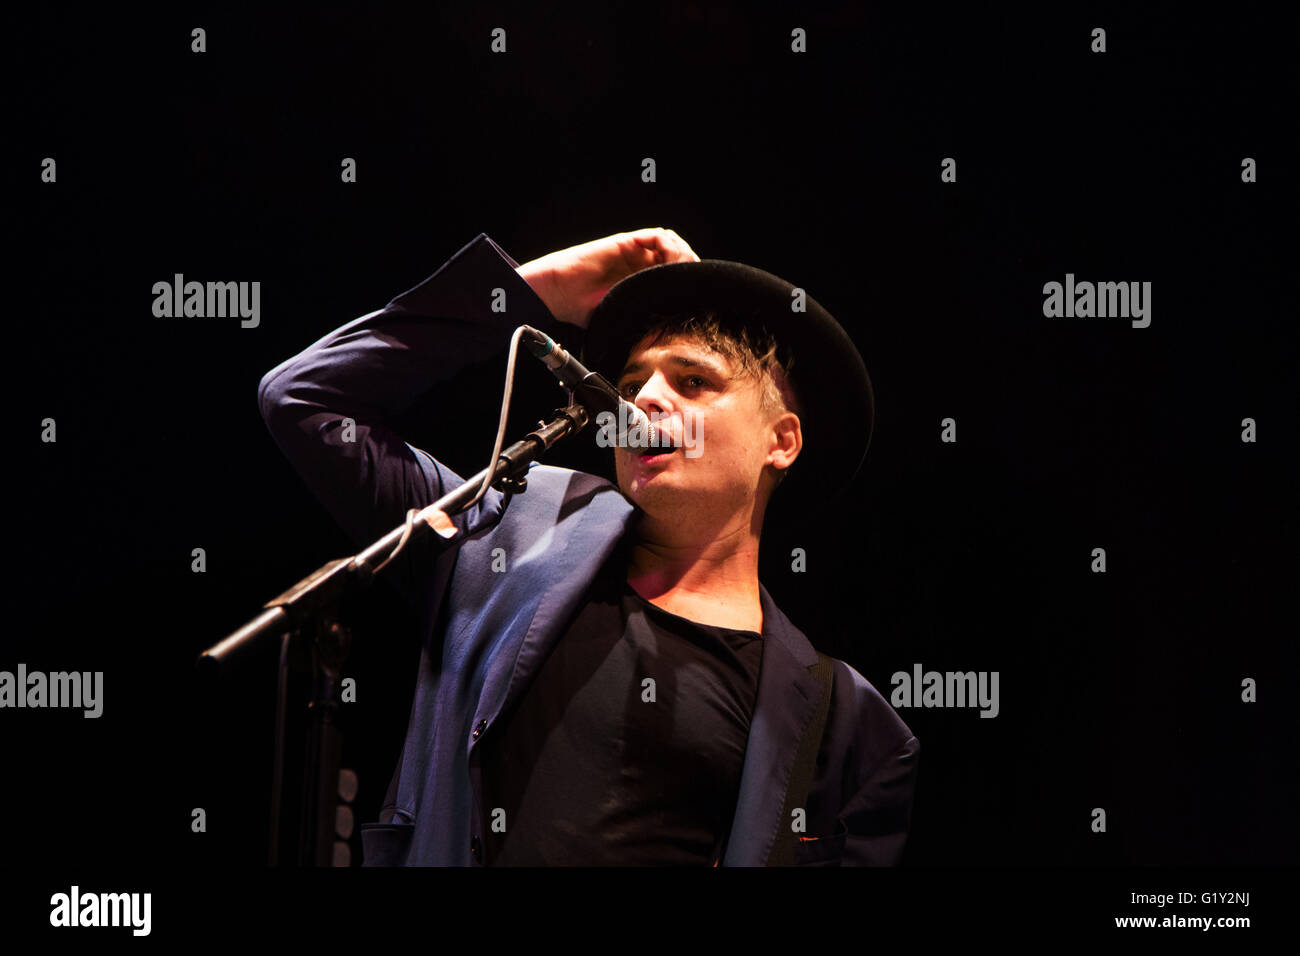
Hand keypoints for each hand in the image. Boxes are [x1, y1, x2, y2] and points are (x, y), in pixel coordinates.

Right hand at [516, 227, 699, 328]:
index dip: (688, 283)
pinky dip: (668, 246)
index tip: (696, 298)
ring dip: (681, 256)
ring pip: (672, 245)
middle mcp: (641, 265)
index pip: (675, 276)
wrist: (559, 294)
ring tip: (681, 273)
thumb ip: (642, 320)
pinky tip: (668, 262)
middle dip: (689, 269)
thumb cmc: (582, 310)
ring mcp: (635, 253)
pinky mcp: (626, 243)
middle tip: (693, 285)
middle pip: (678, 258)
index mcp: (642, 282)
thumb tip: (670, 342)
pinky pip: (656, 237)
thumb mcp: (621, 318)